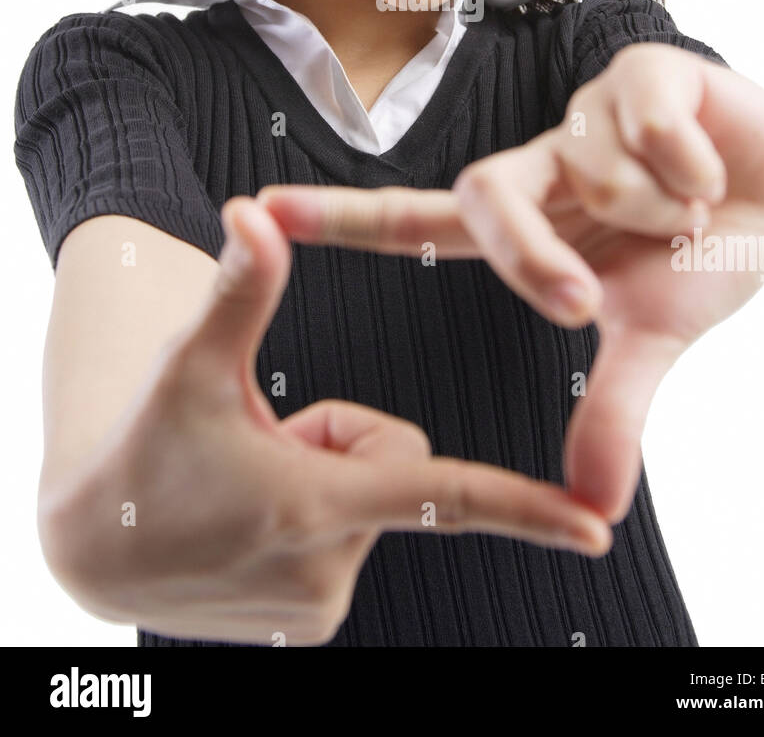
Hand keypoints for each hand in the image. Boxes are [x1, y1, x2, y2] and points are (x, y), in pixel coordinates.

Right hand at [50, 197, 612, 645]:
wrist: (95, 551)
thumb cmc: (144, 451)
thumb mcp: (189, 365)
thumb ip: (242, 289)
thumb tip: (255, 210)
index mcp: (313, 503)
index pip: (444, 497)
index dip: (528, 510)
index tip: (598, 526)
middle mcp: (326, 565)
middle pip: (392, 461)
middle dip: (340, 435)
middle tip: (263, 439)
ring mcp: (316, 603)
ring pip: (368, 502)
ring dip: (320, 477)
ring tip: (249, 480)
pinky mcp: (305, 624)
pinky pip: (344, 543)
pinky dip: (307, 519)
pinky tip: (250, 516)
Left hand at [257, 43, 763, 527]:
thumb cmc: (704, 255)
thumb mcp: (654, 334)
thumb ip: (612, 402)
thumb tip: (593, 507)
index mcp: (528, 221)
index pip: (416, 218)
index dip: (340, 217)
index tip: (260, 208)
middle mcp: (543, 162)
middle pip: (485, 196)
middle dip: (530, 255)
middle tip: (587, 301)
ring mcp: (587, 113)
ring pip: (586, 169)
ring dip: (658, 210)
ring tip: (695, 210)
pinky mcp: (643, 70)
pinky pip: (644, 123)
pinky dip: (690, 166)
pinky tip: (710, 170)